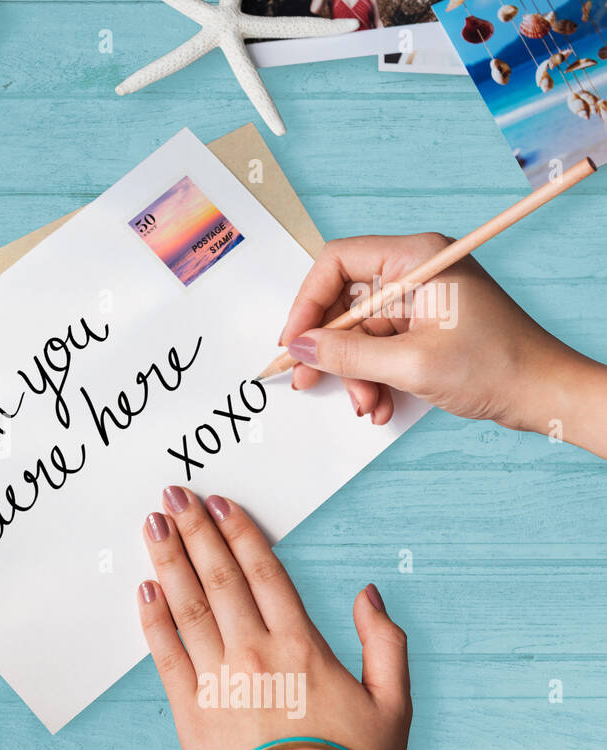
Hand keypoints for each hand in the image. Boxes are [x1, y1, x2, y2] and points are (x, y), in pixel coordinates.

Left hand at [137, 487, 411, 749]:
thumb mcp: (394, 706)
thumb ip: (385, 643)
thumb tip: (367, 592)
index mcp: (302, 646)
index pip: (264, 572)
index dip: (239, 532)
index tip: (219, 503)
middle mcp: (255, 653)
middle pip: (219, 577)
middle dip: (194, 530)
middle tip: (173, 495)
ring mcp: (218, 680)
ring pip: (186, 605)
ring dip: (167, 560)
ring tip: (151, 525)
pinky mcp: (189, 710)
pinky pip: (165, 653)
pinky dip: (152, 618)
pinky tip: (144, 589)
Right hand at [279, 233, 606, 453]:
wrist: (544, 394)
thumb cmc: (498, 366)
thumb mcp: (410, 363)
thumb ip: (348, 354)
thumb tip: (301, 347)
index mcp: (416, 258)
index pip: (337, 263)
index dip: (307, 303)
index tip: (294, 341)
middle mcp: (415, 270)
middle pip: (343, 301)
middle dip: (330, 348)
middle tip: (307, 379)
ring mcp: (420, 298)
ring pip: (359, 332)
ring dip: (354, 372)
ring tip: (366, 403)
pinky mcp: (423, 324)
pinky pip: (378, 347)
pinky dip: (372, 376)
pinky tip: (380, 402)